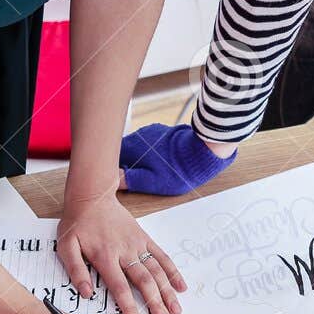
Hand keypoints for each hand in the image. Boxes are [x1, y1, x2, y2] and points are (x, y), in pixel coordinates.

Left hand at [57, 190, 184, 313]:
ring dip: (168, 292)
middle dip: (156, 304)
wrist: (92, 196)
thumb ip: (75, 270)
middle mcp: (124, 252)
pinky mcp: (144, 238)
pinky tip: (180, 286)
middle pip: (144, 282)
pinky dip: (172, 272)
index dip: (130, 307)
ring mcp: (137, 244)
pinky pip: (161, 256)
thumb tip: (86, 293)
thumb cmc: (77, 223)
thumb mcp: (66, 246)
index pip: (119, 288)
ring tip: (175, 310)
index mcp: (105, 257)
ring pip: (156, 271)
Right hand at [118, 123, 235, 196]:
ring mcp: (150, 132)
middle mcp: (138, 136)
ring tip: (146, 171)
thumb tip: (111, 180)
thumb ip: (129, 180)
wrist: (202, 151)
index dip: (110, 169)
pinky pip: (147, 143)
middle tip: (131, 177)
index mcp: (132, 148)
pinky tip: (157, 161)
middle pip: (122, 151)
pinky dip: (148, 152)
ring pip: (135, 146)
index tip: (114, 178)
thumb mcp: (151, 181)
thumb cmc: (178, 169)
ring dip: (136, 157)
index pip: (111, 157)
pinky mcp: (161, 132)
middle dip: (124, 163)